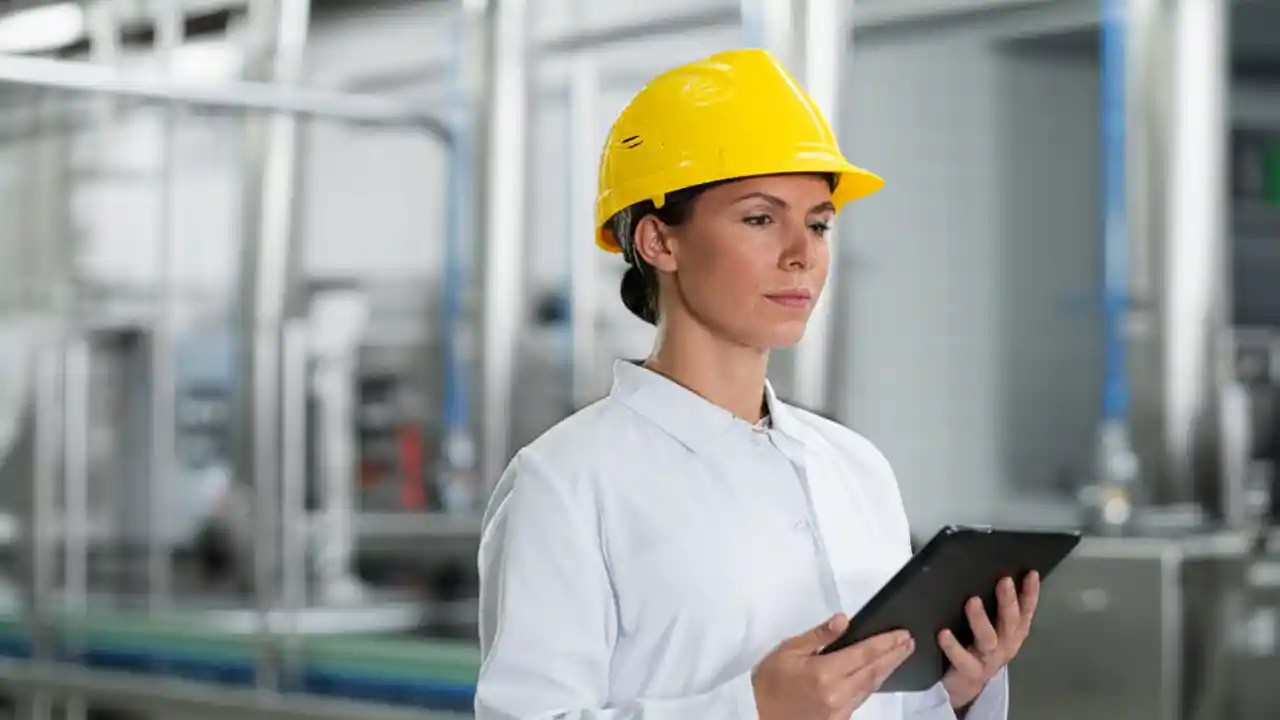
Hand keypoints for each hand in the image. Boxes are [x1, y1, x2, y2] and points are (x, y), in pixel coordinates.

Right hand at [752, 613, 914, 719]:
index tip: (902, 634)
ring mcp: (839, 710)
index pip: (863, 654)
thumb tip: (843, 620)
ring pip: (870, 687)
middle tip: (909, 642)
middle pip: (873, 672)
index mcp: (824, 673)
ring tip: (900, 654)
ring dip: (887, 669)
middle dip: (894, 655)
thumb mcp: (788, 650)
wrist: (756, 713)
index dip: (885, 643)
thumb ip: (819, 636)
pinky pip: (861, 699)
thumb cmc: (769, 680)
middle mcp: (837, 693)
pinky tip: (878, 675)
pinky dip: (872, 684)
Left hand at [940, 571, 1040, 709]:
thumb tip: (987, 573)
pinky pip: (962, 659)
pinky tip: (944, 633)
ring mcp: (989, 660)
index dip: (1031, 594)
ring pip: (988, 640)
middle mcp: (1005, 646)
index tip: (1031, 573)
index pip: (1025, 611)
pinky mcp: (970, 671)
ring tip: (973, 601)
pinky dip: (953, 646)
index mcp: (1013, 633)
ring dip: (981, 620)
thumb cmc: (976, 647)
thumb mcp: (991, 627)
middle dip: (1008, 602)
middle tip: (1004, 581)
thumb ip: (994, 608)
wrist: (965, 685)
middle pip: (1010, 623)